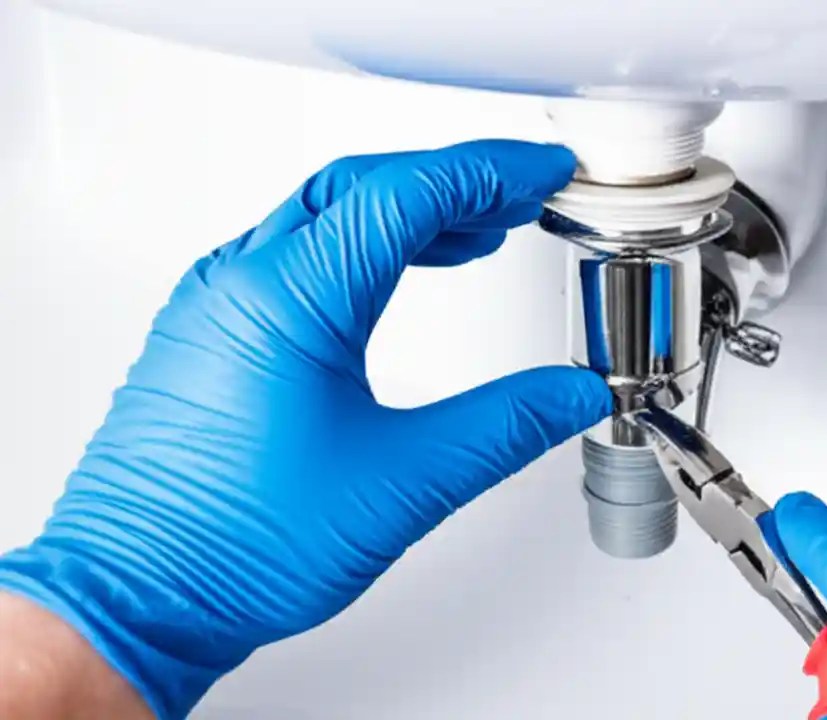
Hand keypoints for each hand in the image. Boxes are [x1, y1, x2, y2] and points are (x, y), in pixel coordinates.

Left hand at [0, 140, 609, 718]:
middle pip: (365, 185)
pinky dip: (361, 245)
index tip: (545, 170)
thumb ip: (505, 426)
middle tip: (525, 190)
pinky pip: (292, 253)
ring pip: (325, 215)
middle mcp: (242, 284)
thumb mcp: (404, 483)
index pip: (407, 193)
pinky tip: (398, 274)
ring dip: (408, 210)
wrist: (138, 600)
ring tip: (481, 228)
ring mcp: (218, 305)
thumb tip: (570, 391)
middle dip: (455, 179)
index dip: (490, 172)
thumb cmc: (236, 547)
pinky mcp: (211, 335)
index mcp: (290, 298)